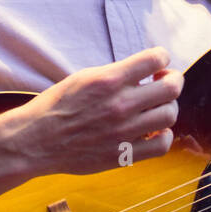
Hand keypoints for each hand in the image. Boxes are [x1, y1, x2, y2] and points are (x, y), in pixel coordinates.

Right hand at [8, 46, 181, 175]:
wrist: (37, 140)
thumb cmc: (57, 106)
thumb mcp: (85, 77)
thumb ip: (116, 74)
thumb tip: (145, 73)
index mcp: (109, 79)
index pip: (156, 58)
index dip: (162, 57)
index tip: (158, 63)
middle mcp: (120, 104)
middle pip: (171, 87)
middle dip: (173, 80)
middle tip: (165, 81)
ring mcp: (124, 131)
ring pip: (170, 115)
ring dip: (168, 107)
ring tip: (157, 107)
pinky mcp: (124, 154)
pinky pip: (162, 144)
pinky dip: (164, 135)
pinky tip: (154, 131)